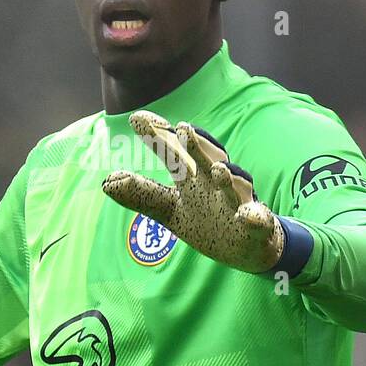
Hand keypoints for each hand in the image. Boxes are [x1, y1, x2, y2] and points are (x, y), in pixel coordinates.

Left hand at [102, 110, 284, 272]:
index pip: (173, 153)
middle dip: (197, 146)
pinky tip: (248, 215)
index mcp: (192, 178)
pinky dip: (255, 216)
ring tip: (219, 170)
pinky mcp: (256, 225)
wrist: (246, 246)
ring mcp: (237, 202)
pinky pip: (258, 219)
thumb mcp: (168, 208)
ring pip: (235, 186)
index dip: (157, 136)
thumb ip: (141, 194)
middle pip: (206, 161)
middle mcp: (214, 183)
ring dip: (228, 178)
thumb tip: (106, 181)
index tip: (136, 118)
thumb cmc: (207, 219)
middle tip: (184, 128)